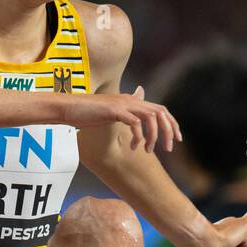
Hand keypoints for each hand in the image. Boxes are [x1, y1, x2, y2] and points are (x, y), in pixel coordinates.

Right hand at [67, 85, 181, 152]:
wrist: (70, 108)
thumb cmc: (88, 112)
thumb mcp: (112, 110)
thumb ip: (127, 107)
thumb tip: (139, 96)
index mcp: (133, 101)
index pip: (161, 109)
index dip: (172, 124)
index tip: (177, 139)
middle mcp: (131, 100)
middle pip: (161, 112)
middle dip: (169, 131)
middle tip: (168, 149)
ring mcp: (124, 104)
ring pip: (151, 118)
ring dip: (154, 136)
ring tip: (148, 150)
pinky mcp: (115, 111)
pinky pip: (135, 123)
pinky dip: (138, 137)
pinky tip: (132, 147)